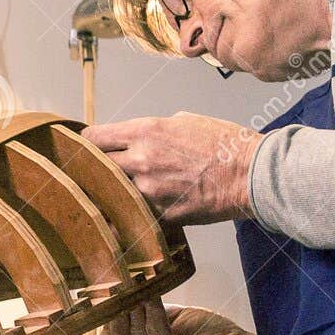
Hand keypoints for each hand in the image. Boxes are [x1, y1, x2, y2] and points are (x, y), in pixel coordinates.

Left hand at [83, 113, 259, 224]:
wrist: (251, 173)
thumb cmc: (224, 144)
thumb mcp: (184, 122)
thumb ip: (152, 131)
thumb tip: (133, 139)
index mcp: (144, 132)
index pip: (94, 139)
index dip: (85, 146)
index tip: (83, 151)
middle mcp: (140, 160)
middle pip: (95, 168)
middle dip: (92, 171)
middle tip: (92, 175)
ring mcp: (148, 190)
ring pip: (113, 194)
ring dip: (113, 194)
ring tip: (117, 195)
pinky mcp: (160, 213)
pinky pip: (138, 213)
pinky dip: (136, 213)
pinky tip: (139, 212)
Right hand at [89, 299, 261, 334]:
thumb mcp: (167, 329)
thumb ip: (141, 321)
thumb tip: (116, 295)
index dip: (104, 328)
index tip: (113, 300)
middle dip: (120, 311)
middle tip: (125, 284)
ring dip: (138, 308)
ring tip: (143, 286)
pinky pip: (153, 333)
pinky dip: (154, 313)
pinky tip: (157, 299)